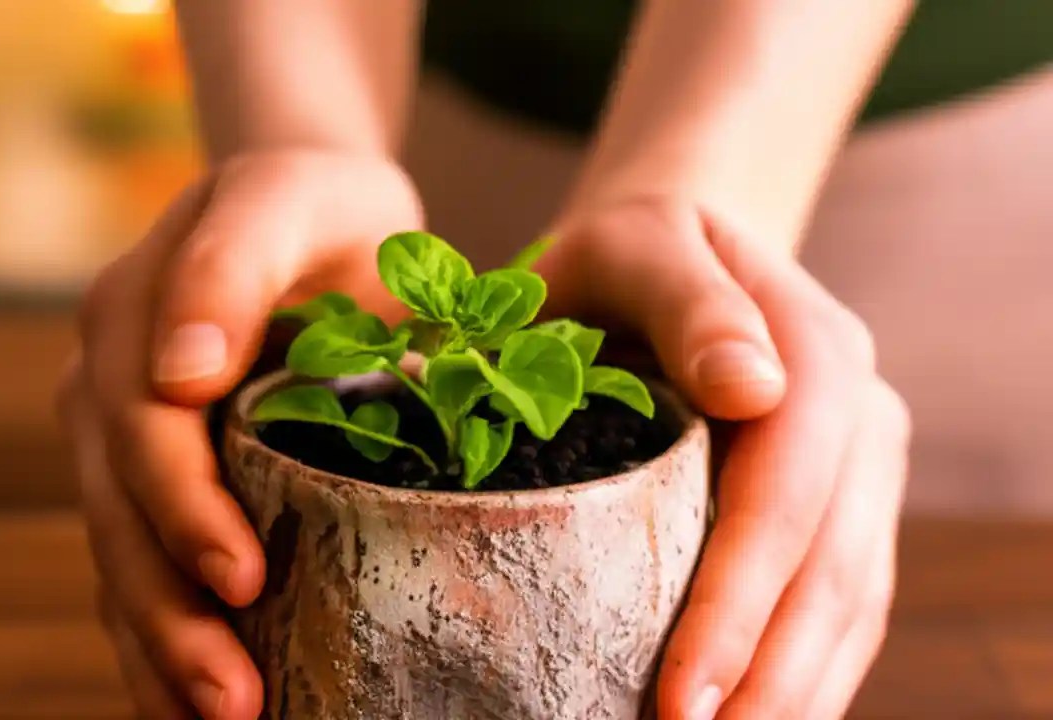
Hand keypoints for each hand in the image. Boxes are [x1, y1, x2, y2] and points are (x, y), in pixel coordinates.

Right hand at [58, 150, 422, 719]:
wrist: (303, 211)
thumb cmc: (317, 207)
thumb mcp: (290, 199)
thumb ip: (231, 264)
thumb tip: (179, 373)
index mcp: (130, 315)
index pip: (143, 430)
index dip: (183, 509)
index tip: (240, 579)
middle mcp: (107, 383)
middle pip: (118, 514)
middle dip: (170, 613)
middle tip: (235, 700)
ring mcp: (117, 438)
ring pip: (119, 557)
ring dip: (159, 651)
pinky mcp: (147, 479)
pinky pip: (138, 566)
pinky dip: (158, 643)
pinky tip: (190, 708)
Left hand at [540, 197, 909, 718]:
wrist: (672, 249)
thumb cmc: (630, 254)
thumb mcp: (639, 246)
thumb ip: (689, 303)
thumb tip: (751, 388)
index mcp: (816, 350)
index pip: (786, 498)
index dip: (737, 604)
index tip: (681, 696)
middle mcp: (860, 416)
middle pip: (830, 570)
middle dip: (766, 677)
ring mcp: (860, 466)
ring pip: (848, 603)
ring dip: (794, 693)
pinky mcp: (843, 505)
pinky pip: (842, 602)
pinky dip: (805, 672)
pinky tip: (762, 716)